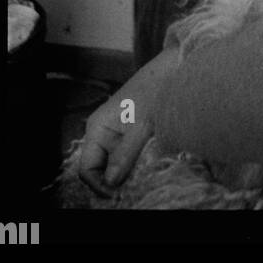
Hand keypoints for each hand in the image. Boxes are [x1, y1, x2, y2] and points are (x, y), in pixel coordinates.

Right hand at [77, 50, 179, 197]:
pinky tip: (146, 170)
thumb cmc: (155, 90)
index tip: (117, 195)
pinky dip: (134, 165)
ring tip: (139, 183)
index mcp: (97, 128)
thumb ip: (125, 154)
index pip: (87, 167)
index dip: (98, 185)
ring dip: (125, 175)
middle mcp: (103, 131)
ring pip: (114, 164)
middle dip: (112, 182)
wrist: (175, 67)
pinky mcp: (131, 132)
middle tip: (129, 193)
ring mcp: (117, 132)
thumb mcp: (141, 125)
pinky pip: (127, 156)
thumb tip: (111, 182)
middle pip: (99, 168)